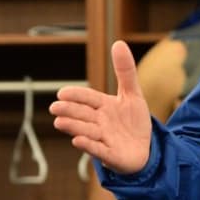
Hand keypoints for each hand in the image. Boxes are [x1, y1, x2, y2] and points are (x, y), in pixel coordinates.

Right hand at [50, 40, 152, 174]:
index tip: (62, 92)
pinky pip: (99, 151)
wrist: (144, 149)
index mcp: (104, 107)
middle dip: (69, 111)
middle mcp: (100, 123)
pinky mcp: (112, 156)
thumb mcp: (133, 94)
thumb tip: (118, 43)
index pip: (88, 98)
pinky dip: (90, 146)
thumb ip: (125, 71)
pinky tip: (78, 141)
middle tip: (54, 107)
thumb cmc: (133, 122)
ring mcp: (104, 139)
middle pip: (83, 115)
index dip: (77, 95)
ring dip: (74, 127)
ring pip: (87, 131)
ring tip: (60, 122)